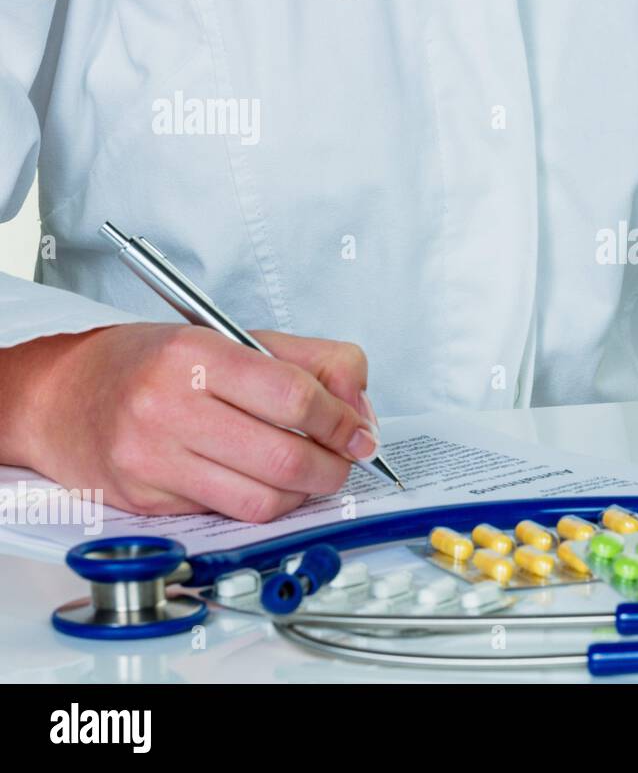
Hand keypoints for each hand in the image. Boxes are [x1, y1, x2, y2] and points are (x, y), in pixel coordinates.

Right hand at [0, 323, 379, 521]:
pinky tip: (265, 481)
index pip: (294, 396)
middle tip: (345, 458)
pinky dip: (264, 502)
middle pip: (286, 457)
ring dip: (305, 493)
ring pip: (263, 499)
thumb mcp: (235, 337)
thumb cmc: (155, 363)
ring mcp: (153, 460)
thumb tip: (359, 410)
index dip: (342, 420)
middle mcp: (169, 406)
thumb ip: (312, 362)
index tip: (360, 431)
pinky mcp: (148, 500)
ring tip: (310, 473)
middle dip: (334, 465)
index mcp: (197, 354)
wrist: (64, 396)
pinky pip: (230, 513)